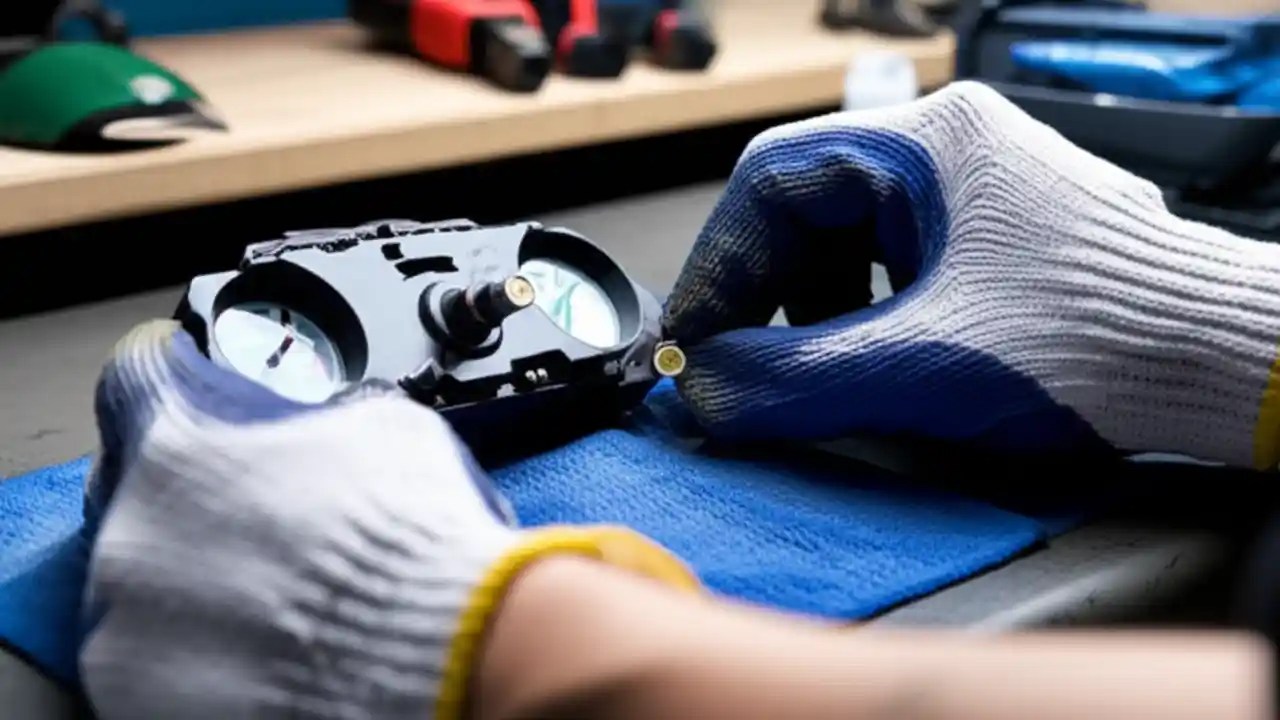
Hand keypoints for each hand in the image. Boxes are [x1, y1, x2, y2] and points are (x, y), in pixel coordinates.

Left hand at [81, 321, 695, 719]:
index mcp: (189, 446)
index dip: (190, 367)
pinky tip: (292, 636)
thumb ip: (337, 403)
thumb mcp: (395, 431)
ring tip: (308, 584)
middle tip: (290, 509)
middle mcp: (141, 533)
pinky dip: (222, 636)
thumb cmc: (434, 551)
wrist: (453, 669)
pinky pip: (174, 648)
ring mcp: (144, 626)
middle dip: (220, 484)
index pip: (147, 368)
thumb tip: (338, 394)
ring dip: (220, 563)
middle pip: (154, 481)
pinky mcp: (162, 699)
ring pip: (159, 568)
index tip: (213, 379)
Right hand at [665, 81, 1279, 468]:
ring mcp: (970, 195)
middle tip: (724, 365)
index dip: (714, 266)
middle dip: (756, 293)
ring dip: (800, 309)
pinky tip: (854, 361)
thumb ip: (791, 380)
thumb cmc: (1105, 341)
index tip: (687, 339)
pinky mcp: (988, 240)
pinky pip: (887, 265)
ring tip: (792, 372)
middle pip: (803, 210)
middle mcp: (948, 154)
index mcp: (929, 144)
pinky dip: (851, 316)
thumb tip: (700, 389)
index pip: (771, 181)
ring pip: (842, 241)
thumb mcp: (921, 367)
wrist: (1220, 367)